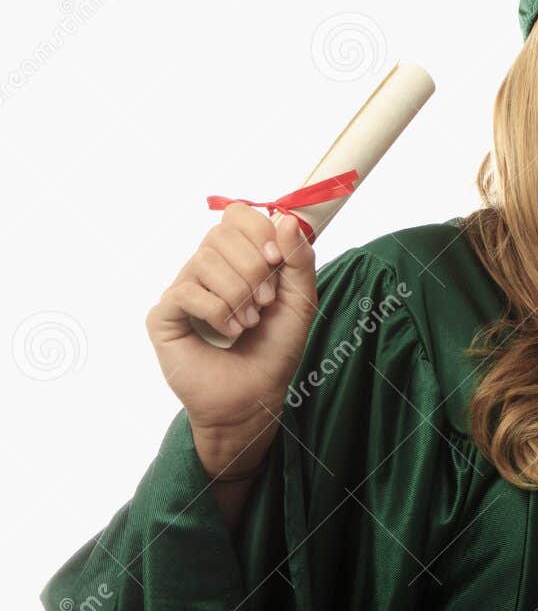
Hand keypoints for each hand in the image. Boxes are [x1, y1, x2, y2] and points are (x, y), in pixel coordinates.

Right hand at [145, 204, 318, 477]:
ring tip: (248, 323)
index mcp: (238, 258)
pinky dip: (217, 312)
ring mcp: (182, 290)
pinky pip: (186, 292)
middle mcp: (206, 269)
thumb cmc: (276, 349)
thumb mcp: (301, 301)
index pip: (238, 214)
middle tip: (264, 303)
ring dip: (237, 294)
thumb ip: (299, 260)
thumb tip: (286, 219)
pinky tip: (229, 332)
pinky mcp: (163, 315)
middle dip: (253, 268)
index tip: (276, 261)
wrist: (255, 396)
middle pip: (220, 234)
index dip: (258, 232)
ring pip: (203, 261)